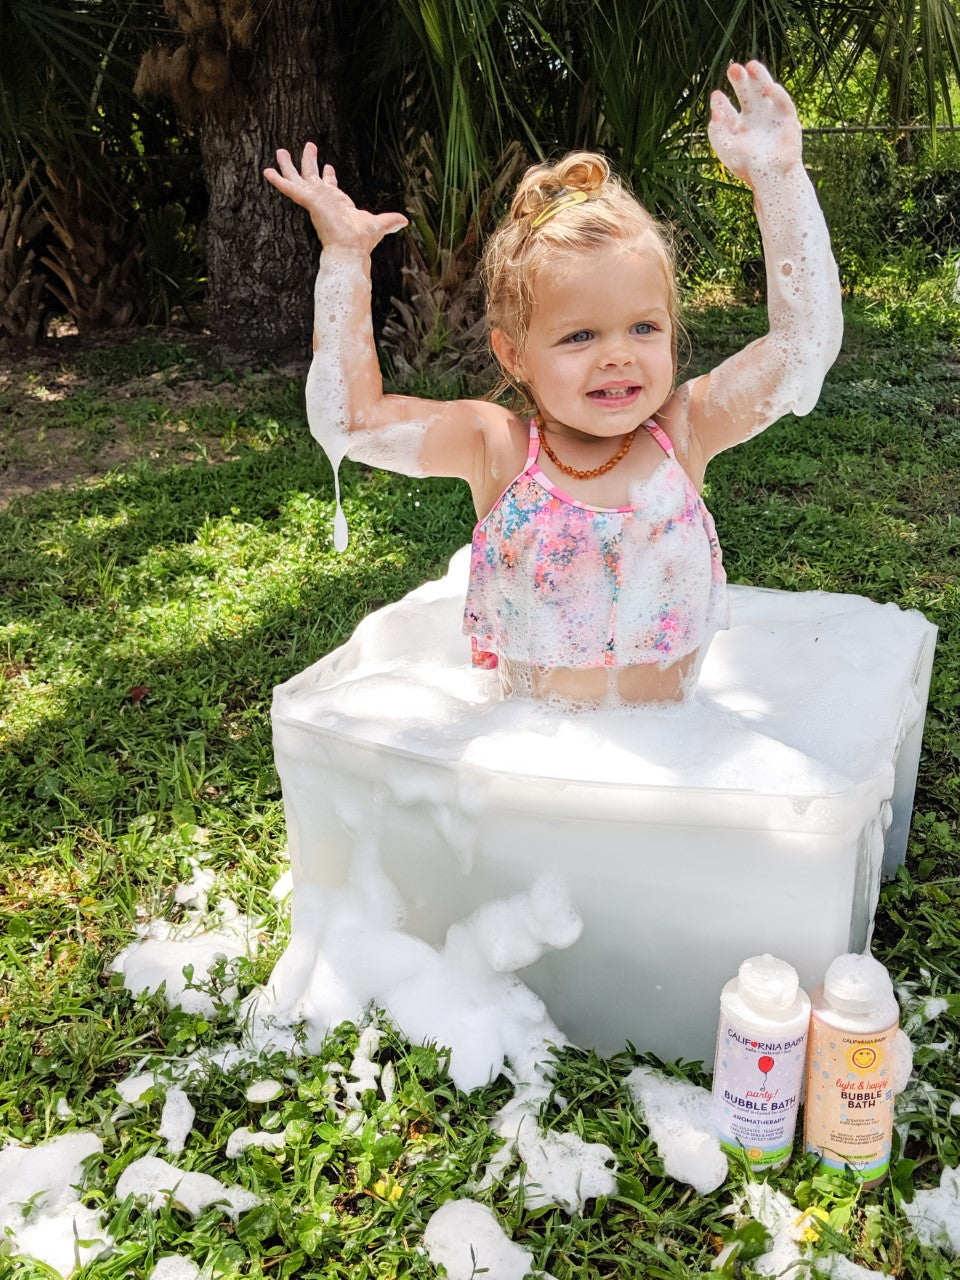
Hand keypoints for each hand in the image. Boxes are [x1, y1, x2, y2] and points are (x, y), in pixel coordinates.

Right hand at [264, 142, 407, 250]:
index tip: (328, 166)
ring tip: (279, 151)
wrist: (351, 249)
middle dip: (310, 162)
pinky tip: (267, 171)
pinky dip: (278, 180)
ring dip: (289, 166)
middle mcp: (324, 200)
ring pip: (298, 179)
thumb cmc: (361, 241)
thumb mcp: (378, 224)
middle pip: (313, 177)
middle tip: (308, 145)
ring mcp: (315, 200)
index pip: (330, 187)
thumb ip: (389, 220)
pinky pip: (290, 188)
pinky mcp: (309, 201)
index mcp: (336, 203)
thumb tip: (404, 221)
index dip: (328, 175)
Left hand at [707, 61, 801, 184]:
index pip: (728, 110)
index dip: (721, 102)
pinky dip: (778, 94)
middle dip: (740, 81)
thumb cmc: (747, 167)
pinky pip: (783, 103)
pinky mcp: (788, 119)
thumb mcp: (726, 149)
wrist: (771, 178)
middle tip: (733, 68)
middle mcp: (754, 119)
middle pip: (747, 94)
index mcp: (738, 128)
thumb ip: (716, 132)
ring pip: (765, 91)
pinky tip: (769, 88)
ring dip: (760, 77)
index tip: (716, 96)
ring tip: (751, 65)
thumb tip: (714, 113)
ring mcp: (771, 117)